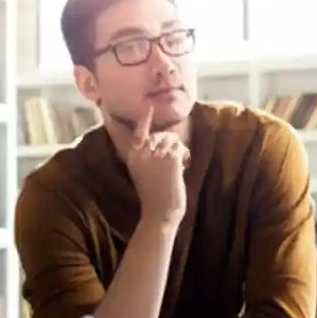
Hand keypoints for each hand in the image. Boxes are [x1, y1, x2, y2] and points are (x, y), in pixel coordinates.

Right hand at [126, 105, 188, 224]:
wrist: (160, 212)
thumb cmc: (153, 194)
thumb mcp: (142, 172)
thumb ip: (147, 156)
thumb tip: (163, 141)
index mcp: (132, 156)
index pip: (138, 132)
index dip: (144, 118)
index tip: (148, 105)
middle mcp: (142, 152)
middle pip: (160, 134)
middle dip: (169, 143)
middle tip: (174, 159)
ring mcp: (156, 154)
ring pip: (172, 139)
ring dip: (177, 149)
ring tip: (178, 164)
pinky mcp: (170, 158)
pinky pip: (180, 146)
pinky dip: (184, 155)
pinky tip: (182, 166)